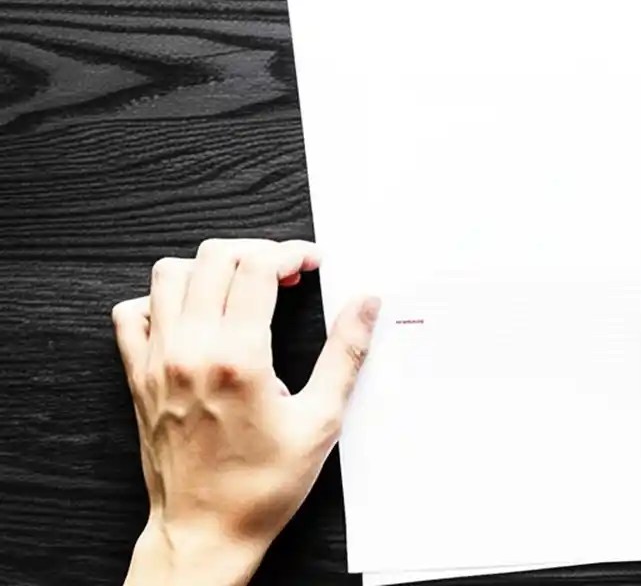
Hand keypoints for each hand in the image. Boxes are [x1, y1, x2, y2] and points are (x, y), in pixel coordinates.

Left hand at [112, 239, 380, 585]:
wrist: (205, 531)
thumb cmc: (262, 486)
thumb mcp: (321, 421)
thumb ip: (345, 354)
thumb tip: (367, 305)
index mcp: (238, 359)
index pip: (256, 266)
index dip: (290, 252)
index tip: (309, 263)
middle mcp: (190, 351)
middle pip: (213, 256)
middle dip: (255, 252)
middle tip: (283, 273)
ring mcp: (158, 361)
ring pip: (168, 274)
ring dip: (209, 268)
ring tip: (240, 288)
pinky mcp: (138, 376)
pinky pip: (131, 313)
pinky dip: (160, 301)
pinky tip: (193, 316)